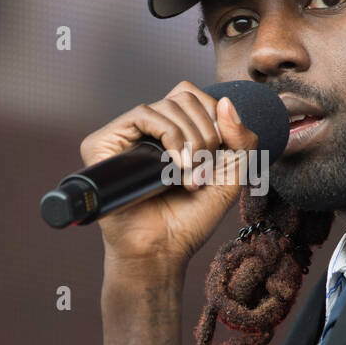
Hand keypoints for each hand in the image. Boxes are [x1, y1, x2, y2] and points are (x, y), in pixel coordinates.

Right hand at [78, 80, 259, 269]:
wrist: (163, 249)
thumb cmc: (191, 217)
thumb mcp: (231, 176)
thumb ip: (241, 139)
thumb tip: (224, 102)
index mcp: (172, 130)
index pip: (194, 95)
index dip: (214, 117)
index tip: (219, 154)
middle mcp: (147, 129)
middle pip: (184, 95)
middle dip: (206, 133)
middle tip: (203, 171)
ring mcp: (125, 134)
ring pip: (167, 104)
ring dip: (191, 140)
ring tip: (189, 175)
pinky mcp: (104, 143)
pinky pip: (142, 113)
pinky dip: (169, 134)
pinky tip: (175, 164)